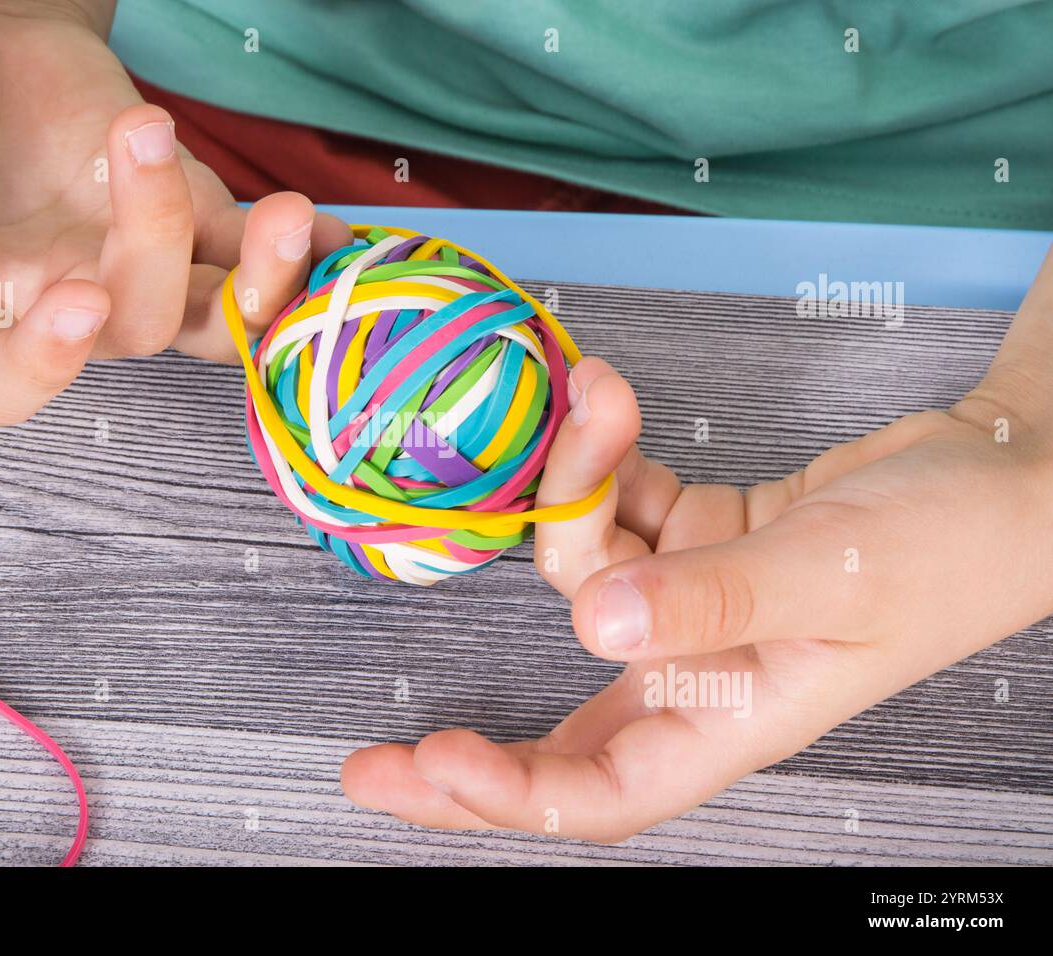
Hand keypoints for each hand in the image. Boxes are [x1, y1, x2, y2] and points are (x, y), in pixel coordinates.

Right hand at [0, 0, 348, 423]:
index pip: (11, 385)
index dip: (49, 362)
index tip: (77, 295)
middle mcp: (70, 315)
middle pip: (137, 327)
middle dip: (153, 242)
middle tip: (137, 133)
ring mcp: (146, 279)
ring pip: (218, 317)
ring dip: (265, 281)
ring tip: (286, 213)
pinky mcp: (201, 231)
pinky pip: (261, 263)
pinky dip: (309, 255)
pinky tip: (345, 233)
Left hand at [342, 252, 1052, 842]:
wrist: (998, 477)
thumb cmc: (945, 549)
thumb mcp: (828, 577)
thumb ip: (711, 601)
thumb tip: (595, 628)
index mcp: (727, 718)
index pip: (603, 796)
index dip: (509, 795)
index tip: (428, 762)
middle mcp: (692, 675)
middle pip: (557, 738)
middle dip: (468, 750)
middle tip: (370, 757)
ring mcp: (685, 606)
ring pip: (582, 569)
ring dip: (573, 485)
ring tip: (598, 396)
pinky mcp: (692, 541)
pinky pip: (616, 509)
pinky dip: (602, 460)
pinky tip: (606, 402)